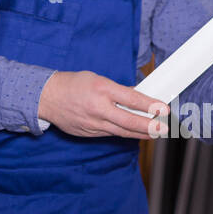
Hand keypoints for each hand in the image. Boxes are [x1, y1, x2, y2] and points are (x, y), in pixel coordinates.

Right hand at [39, 70, 168, 139]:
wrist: (47, 97)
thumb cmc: (72, 84)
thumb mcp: (97, 79)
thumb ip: (117, 90)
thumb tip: (137, 97)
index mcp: (101, 88)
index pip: (132, 99)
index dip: (150, 105)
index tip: (164, 109)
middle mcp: (98, 107)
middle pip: (129, 121)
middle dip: (150, 126)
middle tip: (165, 128)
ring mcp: (93, 123)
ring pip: (122, 132)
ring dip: (141, 133)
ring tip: (156, 134)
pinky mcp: (89, 133)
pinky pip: (110, 134)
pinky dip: (123, 133)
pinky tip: (134, 134)